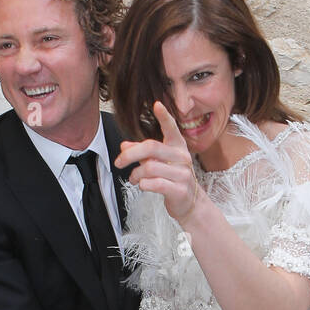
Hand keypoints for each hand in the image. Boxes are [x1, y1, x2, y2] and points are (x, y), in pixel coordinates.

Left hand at [114, 101, 202, 224]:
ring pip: (150, 167)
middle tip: (118, 162)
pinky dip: (144, 184)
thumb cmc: (173, 180)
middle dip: (130, 155)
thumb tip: (124, 146)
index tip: (157, 105)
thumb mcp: (158, 163)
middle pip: (151, 148)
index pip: (171, 128)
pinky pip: (156, 184)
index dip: (164, 117)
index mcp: (178, 147)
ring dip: (136, 174)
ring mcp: (182, 174)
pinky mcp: (179, 190)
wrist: (190, 204)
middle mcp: (182, 157)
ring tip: (133, 178)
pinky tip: (142, 185)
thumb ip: (142, 154)